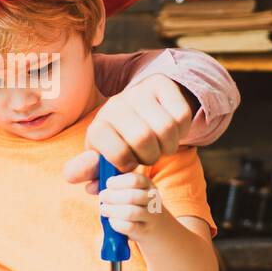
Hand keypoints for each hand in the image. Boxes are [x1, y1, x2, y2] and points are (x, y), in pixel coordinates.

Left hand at [64, 73, 193, 190]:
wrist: (136, 109)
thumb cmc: (118, 141)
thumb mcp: (100, 158)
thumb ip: (89, 173)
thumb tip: (91, 186)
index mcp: (99, 125)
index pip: (117, 152)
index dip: (127, 164)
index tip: (128, 163)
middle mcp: (116, 104)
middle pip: (143, 138)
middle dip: (150, 156)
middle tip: (147, 156)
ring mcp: (140, 92)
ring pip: (166, 128)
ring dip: (168, 146)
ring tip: (159, 146)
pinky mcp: (162, 85)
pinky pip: (182, 116)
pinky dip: (181, 132)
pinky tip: (170, 133)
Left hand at [98, 171, 167, 240]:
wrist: (155, 226)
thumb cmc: (134, 204)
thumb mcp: (126, 191)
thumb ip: (109, 187)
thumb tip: (88, 188)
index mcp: (147, 184)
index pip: (135, 180)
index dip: (117, 182)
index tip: (108, 184)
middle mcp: (152, 199)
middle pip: (131, 197)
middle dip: (111, 197)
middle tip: (102, 197)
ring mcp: (150, 215)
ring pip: (130, 213)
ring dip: (112, 211)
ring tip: (104, 209)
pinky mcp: (144, 230)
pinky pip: (129, 227)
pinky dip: (116, 223)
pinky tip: (112, 220)